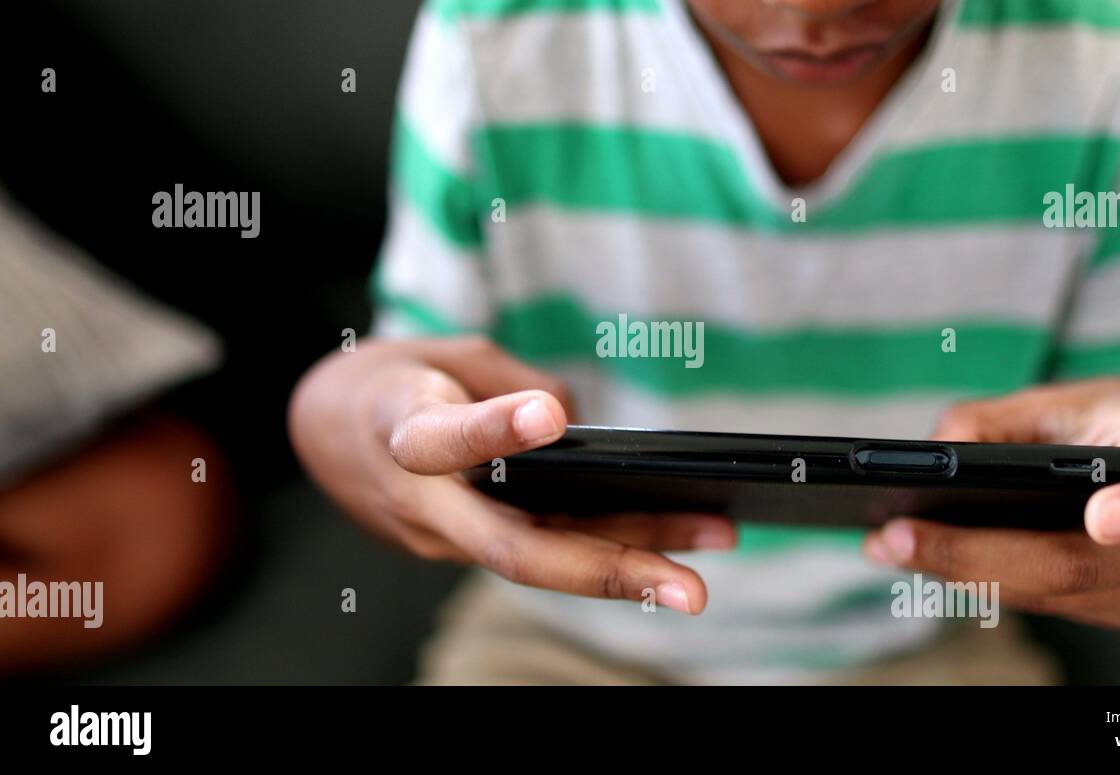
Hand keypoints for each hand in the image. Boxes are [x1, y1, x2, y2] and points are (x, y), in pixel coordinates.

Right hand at [289, 336, 733, 614]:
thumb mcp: (445, 354)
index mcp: (398, 430)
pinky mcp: (463, 550)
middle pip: (516, 549)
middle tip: (690, 586)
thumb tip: (582, 427)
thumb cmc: (390, 381)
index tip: (548, 415)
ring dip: (630, 560)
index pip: (440, 439)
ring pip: (541, 558)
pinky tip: (669, 538)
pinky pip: (536, 549)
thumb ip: (513, 384)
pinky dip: (601, 545)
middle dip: (611, 568)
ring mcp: (442, 541)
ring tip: (713, 539)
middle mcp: (421, 505)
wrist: (319, 431)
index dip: (494, 429)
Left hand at [862, 378, 1119, 628]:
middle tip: (902, 535)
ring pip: (1045, 595)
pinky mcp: (1106, 612)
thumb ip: (999, 418)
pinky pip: (1034, 603)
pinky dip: (970, 579)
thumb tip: (934, 451)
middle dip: (979, 554)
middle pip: (1079, 566)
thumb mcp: (1059, 398)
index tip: (1102, 518)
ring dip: (958, 572)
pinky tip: (915, 555)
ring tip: (887, 543)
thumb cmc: (1104, 422)